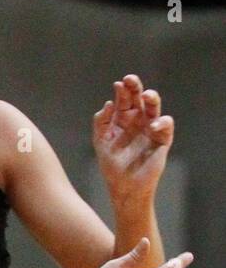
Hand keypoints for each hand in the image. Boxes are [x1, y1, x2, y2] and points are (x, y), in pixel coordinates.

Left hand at [92, 75, 173, 204]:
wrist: (123, 187)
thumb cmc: (111, 165)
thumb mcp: (101, 142)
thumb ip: (101, 123)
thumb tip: (107, 104)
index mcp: (123, 119)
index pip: (124, 100)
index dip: (123, 90)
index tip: (118, 84)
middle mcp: (138, 120)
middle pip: (139, 98)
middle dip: (136, 87)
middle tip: (131, 80)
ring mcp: (151, 128)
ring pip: (154, 108)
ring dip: (152, 99)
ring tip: (147, 95)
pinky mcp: (162, 139)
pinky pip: (166, 126)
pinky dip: (162, 123)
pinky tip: (153, 126)